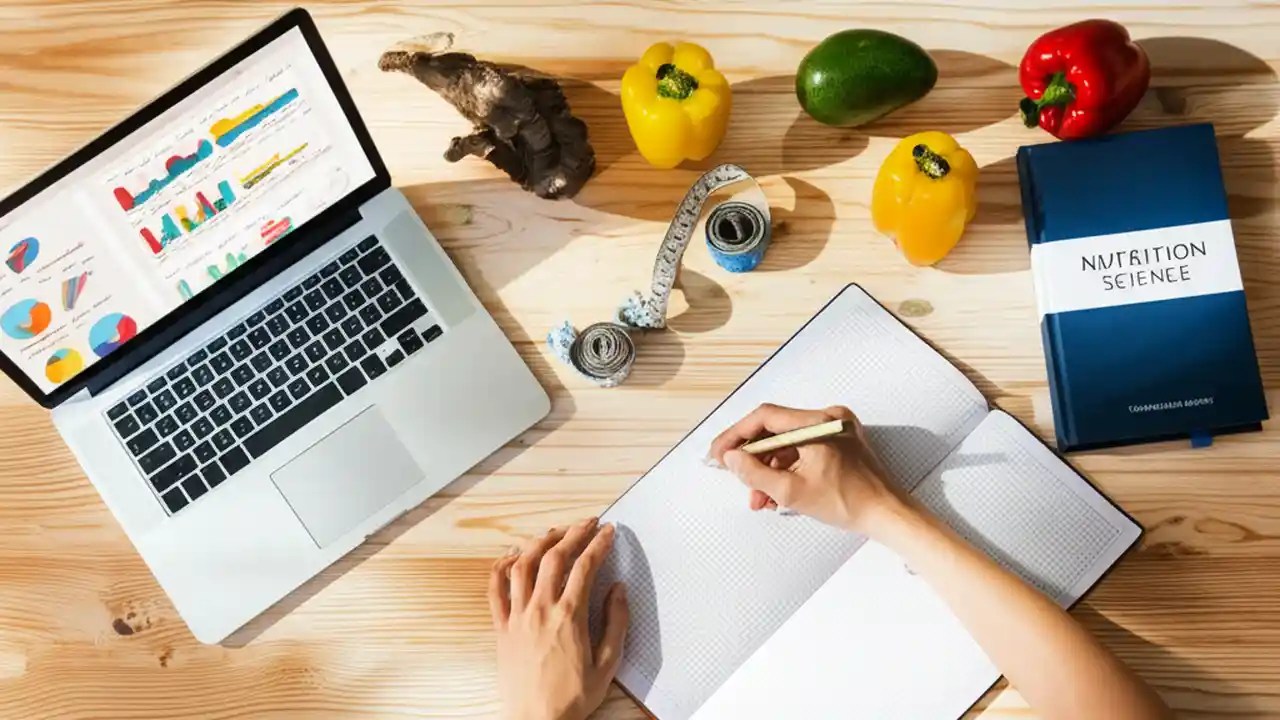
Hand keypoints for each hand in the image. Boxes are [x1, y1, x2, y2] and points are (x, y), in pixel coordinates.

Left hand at [490, 518, 629, 719]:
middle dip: (573, 533)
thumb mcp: (607, 664)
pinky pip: (495, 589)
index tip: (608, 532)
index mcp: (569, 616)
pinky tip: (512, 555)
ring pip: (523, 564)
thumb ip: (616, 623)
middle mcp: (541, 609)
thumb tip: (618, 590)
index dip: (598, 543)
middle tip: (587, 523)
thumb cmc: (571, 698)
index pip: (585, 566)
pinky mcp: (501, 627)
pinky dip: (502, 566)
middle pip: (555, 556)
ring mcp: (517, 616)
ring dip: (539, 541)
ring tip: (554, 532)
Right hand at [709, 403, 904, 533]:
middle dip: (753, 457)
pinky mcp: (839, 441)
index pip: (765, 417)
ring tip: (759, 496)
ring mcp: (836, 428)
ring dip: (768, 467)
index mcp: (819, 423)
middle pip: (775, 429)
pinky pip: (802, 448)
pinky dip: (787, 467)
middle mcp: (829, 418)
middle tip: (736, 475)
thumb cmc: (851, 503)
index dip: (736, 435)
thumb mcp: (792, 491)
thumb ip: (755, 472)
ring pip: (787, 442)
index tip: (721, 452)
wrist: (887, 514)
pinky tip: (776, 491)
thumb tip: (732, 458)